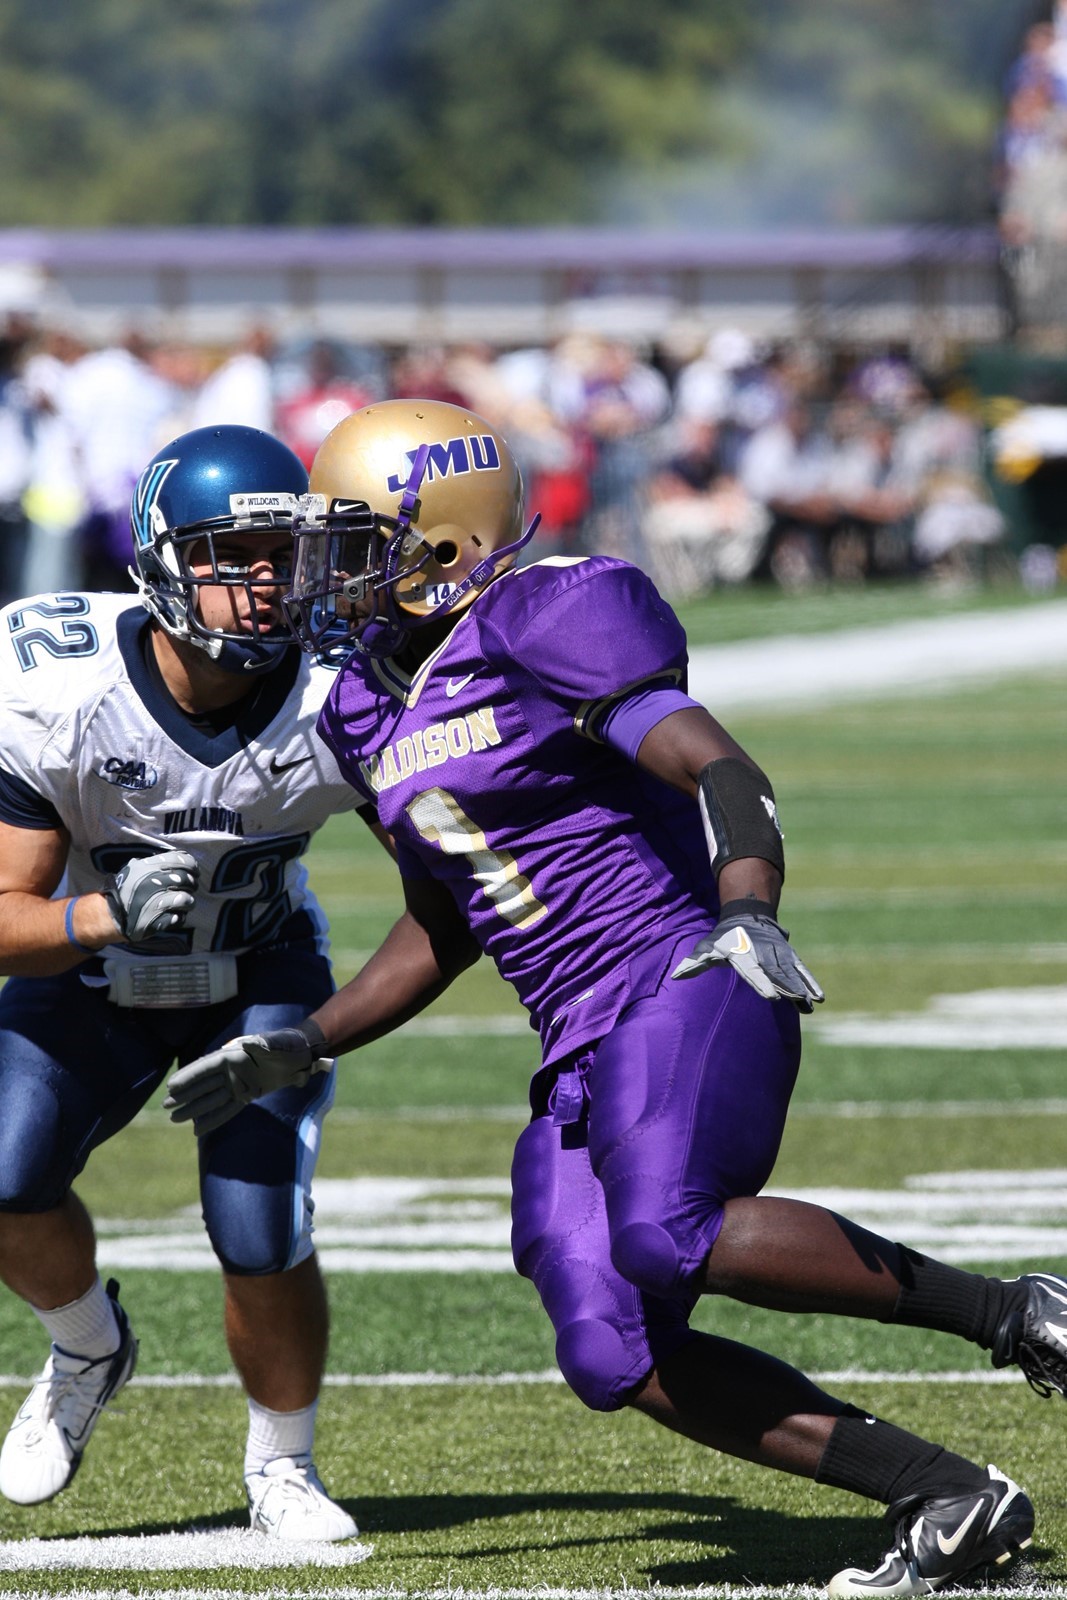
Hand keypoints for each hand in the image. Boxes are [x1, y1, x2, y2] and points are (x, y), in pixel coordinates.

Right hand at [103, 851, 198, 940]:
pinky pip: (179, 917)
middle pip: (185, 879)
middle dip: (192, 884)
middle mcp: (152, 883)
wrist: (109, 915)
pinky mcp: (156, 921)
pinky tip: (173, 915)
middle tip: (190, 888)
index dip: (192, 865)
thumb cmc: (125, 890)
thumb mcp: (135, 869)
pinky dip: (179, 917)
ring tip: (184, 903)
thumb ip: (155, 863)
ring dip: (188, 901)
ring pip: (186, 899)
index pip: (181, 860)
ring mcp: (155, 902)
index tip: (194, 871)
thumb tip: (181, 858)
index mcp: (147, 867)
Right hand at [164, 1025, 332, 1135]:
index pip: (205, 1068)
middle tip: (166, 1106)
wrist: (299, 1055)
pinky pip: (226, 1110)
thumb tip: (252, 1043)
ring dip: (194, 1109)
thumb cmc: (286, 1045)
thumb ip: (264, 1045)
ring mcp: (237, 1084)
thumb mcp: (276, 1044)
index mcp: (232, 1056)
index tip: (171, 1086)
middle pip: (203, 1085)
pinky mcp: (245, 1095)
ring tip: (174, 1119)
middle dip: (185, 1095)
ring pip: (211, 1099)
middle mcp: (231, 1071)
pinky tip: (198, 1129)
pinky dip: (212, 1119)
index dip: (188, 1077)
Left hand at [671, 899, 824, 1011]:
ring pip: (792, 973)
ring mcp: (779, 955)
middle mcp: (765, 955)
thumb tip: (676, 976)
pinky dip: (810, 981)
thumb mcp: (708, 947)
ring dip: (803, 987)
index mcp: (744, 955)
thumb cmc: (724, 937)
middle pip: (778, 973)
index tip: (772, 996)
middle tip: (798, 1000)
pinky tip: (818, 997)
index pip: (755, 971)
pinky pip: (802, 970)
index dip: (763, 983)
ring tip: (812, 1002)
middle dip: (789, 987)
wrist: (748, 914)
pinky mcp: (789, 956)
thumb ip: (696, 963)